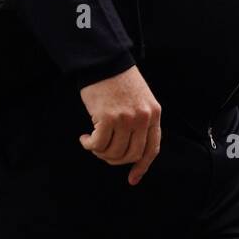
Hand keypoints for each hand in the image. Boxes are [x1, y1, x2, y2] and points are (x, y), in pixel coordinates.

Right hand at [79, 66, 161, 185]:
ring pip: (114, 152)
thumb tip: (131, 150)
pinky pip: (98, 144)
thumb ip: (140, 121)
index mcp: (154, 114)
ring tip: (92, 142)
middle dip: (115, 160)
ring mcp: (126, 118)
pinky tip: (84, 138)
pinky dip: (89, 145)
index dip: (142, 167)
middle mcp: (143, 118)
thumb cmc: (118, 80)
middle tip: (103, 153)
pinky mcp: (107, 117)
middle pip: (131, 154)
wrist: (104, 60)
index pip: (152, 149)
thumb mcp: (140, 99)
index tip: (132, 179)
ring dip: (100, 152)